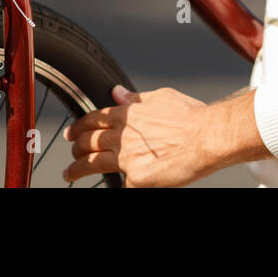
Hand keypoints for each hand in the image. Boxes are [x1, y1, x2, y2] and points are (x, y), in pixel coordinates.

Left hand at [62, 85, 216, 187]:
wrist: (207, 138)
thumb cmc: (191, 116)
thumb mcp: (161, 97)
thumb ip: (135, 97)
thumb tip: (117, 92)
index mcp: (128, 114)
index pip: (94, 118)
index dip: (80, 125)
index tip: (72, 131)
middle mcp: (123, 135)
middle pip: (88, 141)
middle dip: (76, 147)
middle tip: (71, 151)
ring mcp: (127, 158)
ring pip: (93, 163)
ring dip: (77, 169)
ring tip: (70, 173)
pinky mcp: (136, 179)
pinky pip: (122, 184)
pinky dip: (120, 184)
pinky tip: (117, 186)